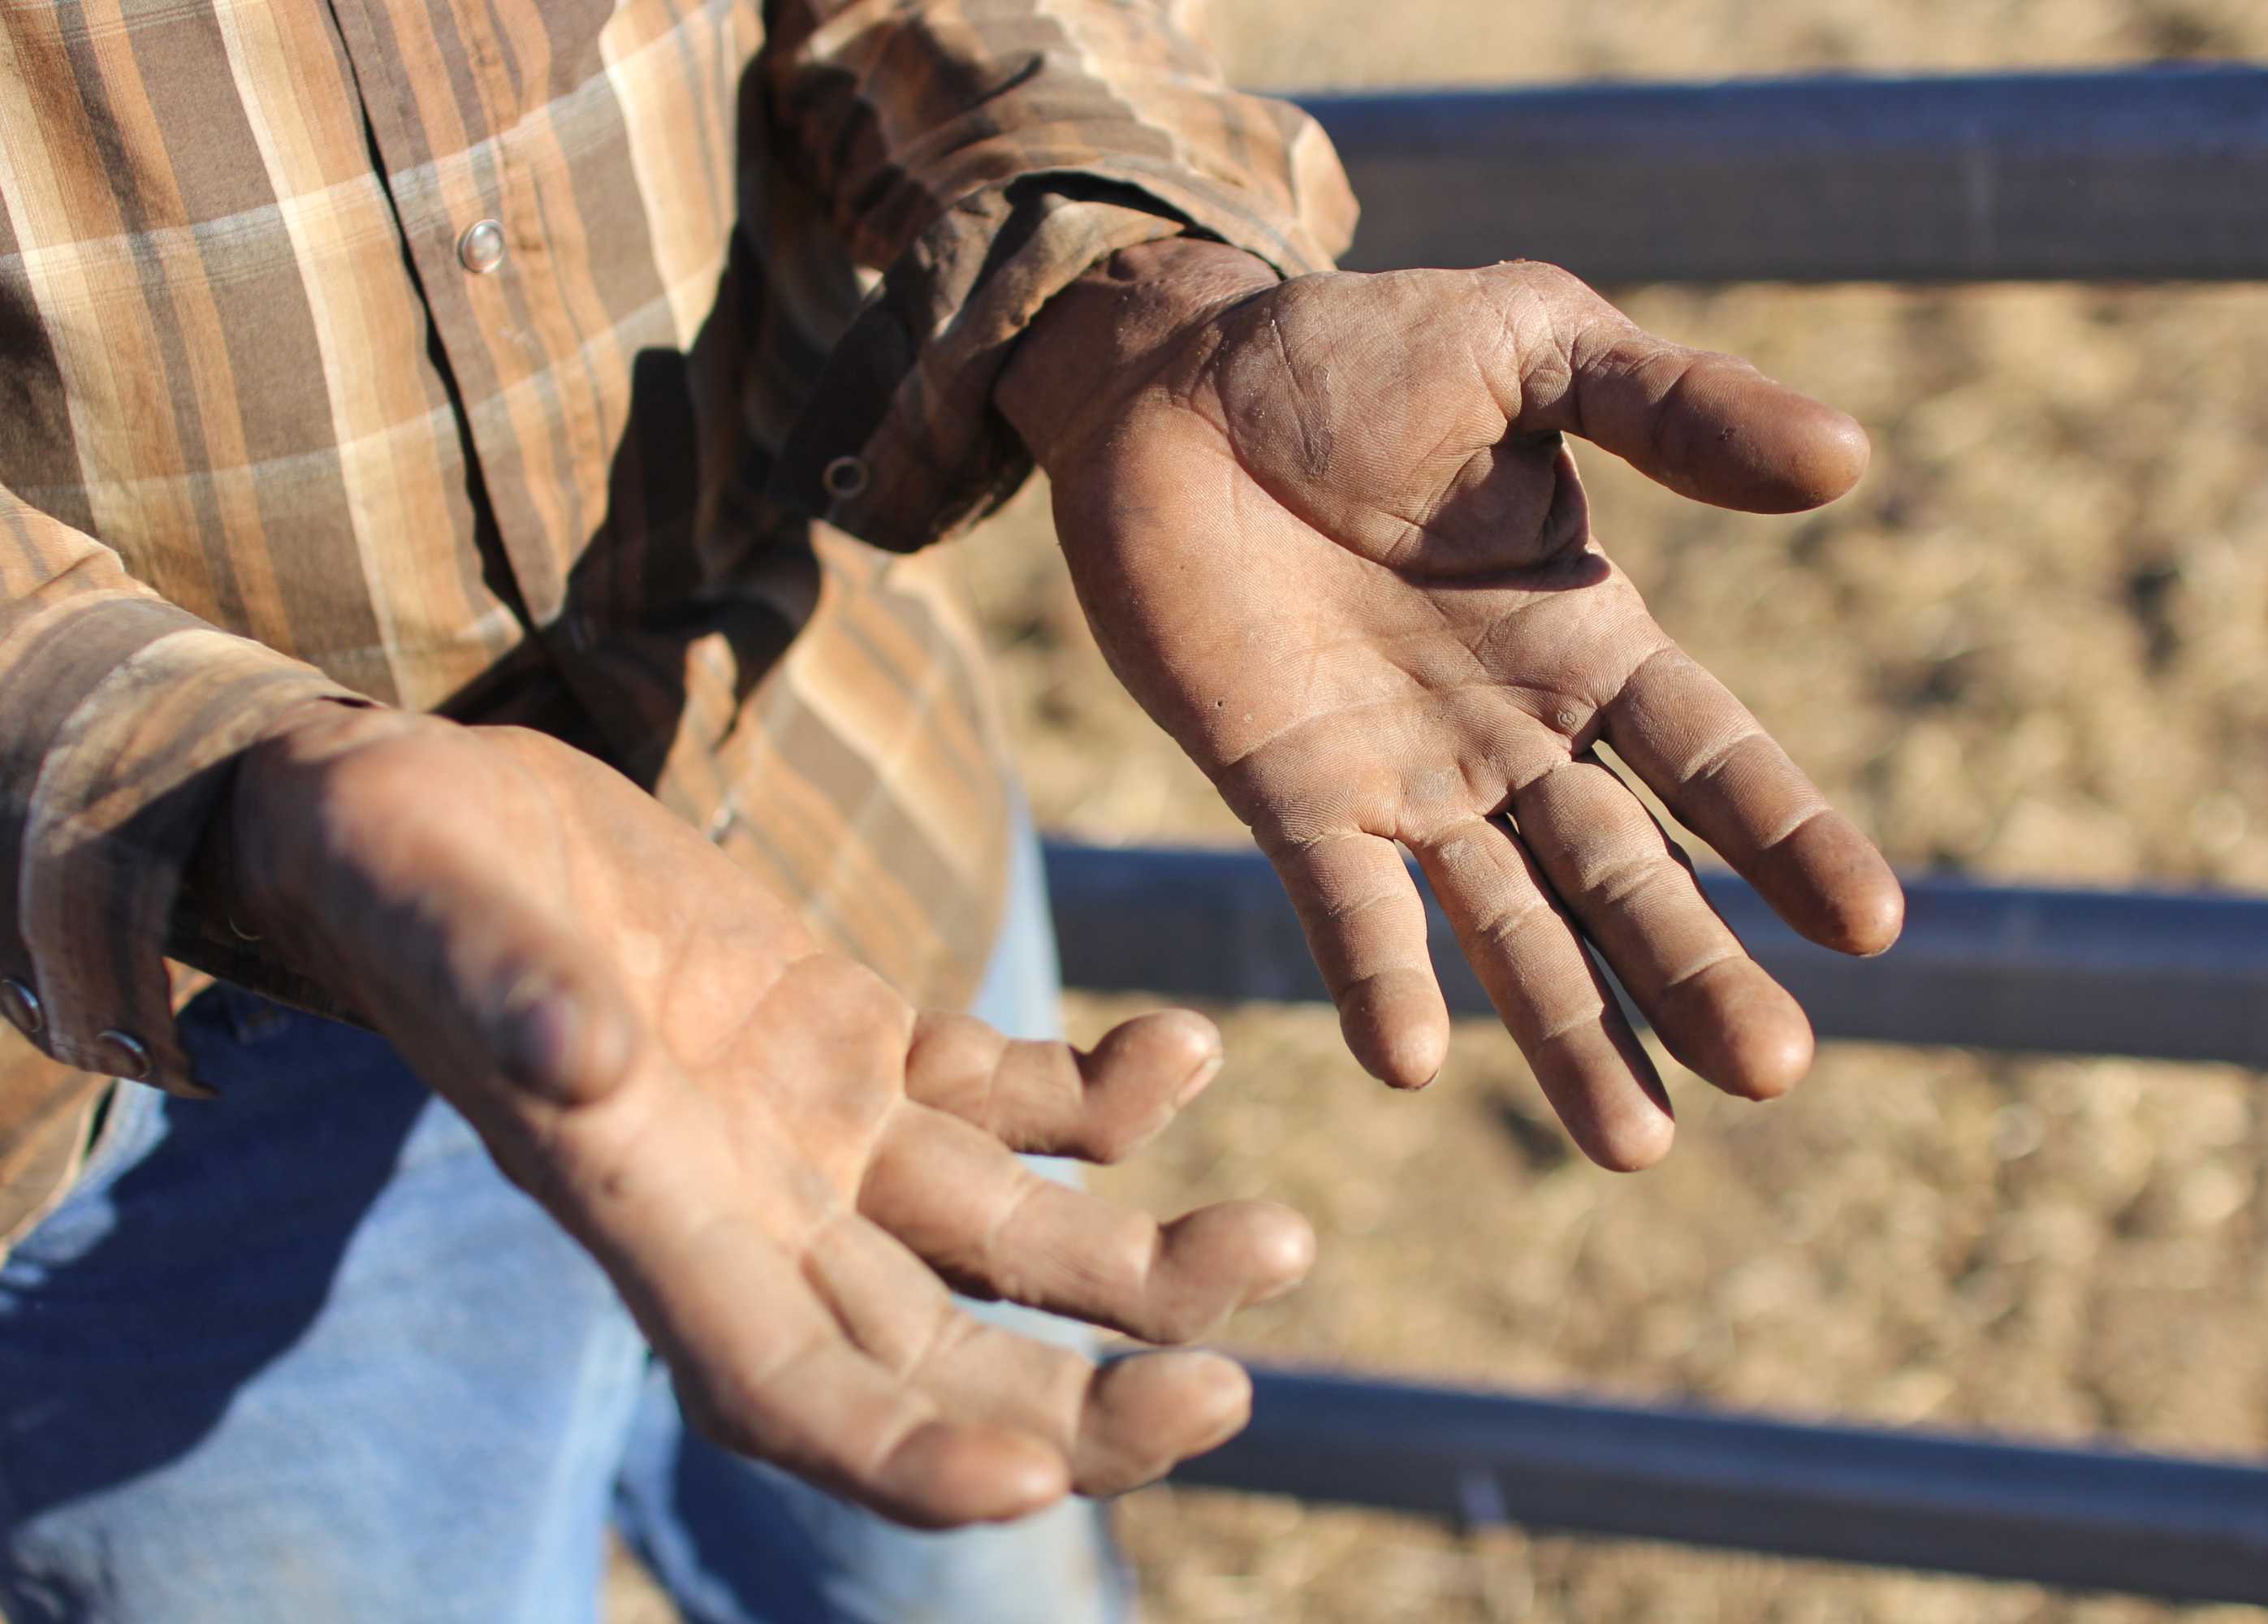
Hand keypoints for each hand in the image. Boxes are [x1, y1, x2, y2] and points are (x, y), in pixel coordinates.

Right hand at [213, 703, 1312, 1525]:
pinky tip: (1190, 1047)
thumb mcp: (434, 906)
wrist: (427, 819)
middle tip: (1225, 1395)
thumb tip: (582, 1064)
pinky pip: (1008, 1096)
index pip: (790, 1393)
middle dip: (1078, 1403)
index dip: (900, 1457)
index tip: (1029, 1479)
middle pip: (938, 1359)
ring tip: (1280, 1242)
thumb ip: (507, 991)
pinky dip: (1104, 1092)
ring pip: (1006, 1240)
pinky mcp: (859, 1039)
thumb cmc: (398, 869)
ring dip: (1140, 1263)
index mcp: (648, 1218)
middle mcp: (751, 1208)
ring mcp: (819, 1130)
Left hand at [1000, 243, 1902, 1170]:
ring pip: (1507, 927)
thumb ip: (1676, 405)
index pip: (1710, 756)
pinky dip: (1379, 980)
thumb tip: (1851, 460)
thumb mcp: (1534, 345)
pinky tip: (1413, 1061)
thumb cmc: (1353, 354)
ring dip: (1566, 1030)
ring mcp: (1402, 779)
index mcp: (1587, 636)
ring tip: (1634, 1147)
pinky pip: (1344, 907)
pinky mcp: (1288, 799)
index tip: (1870, 927)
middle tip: (1773, 1075)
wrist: (1167, 379)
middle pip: (1624, 873)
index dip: (1787, 834)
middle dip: (1694, 972)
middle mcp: (1512, 733)